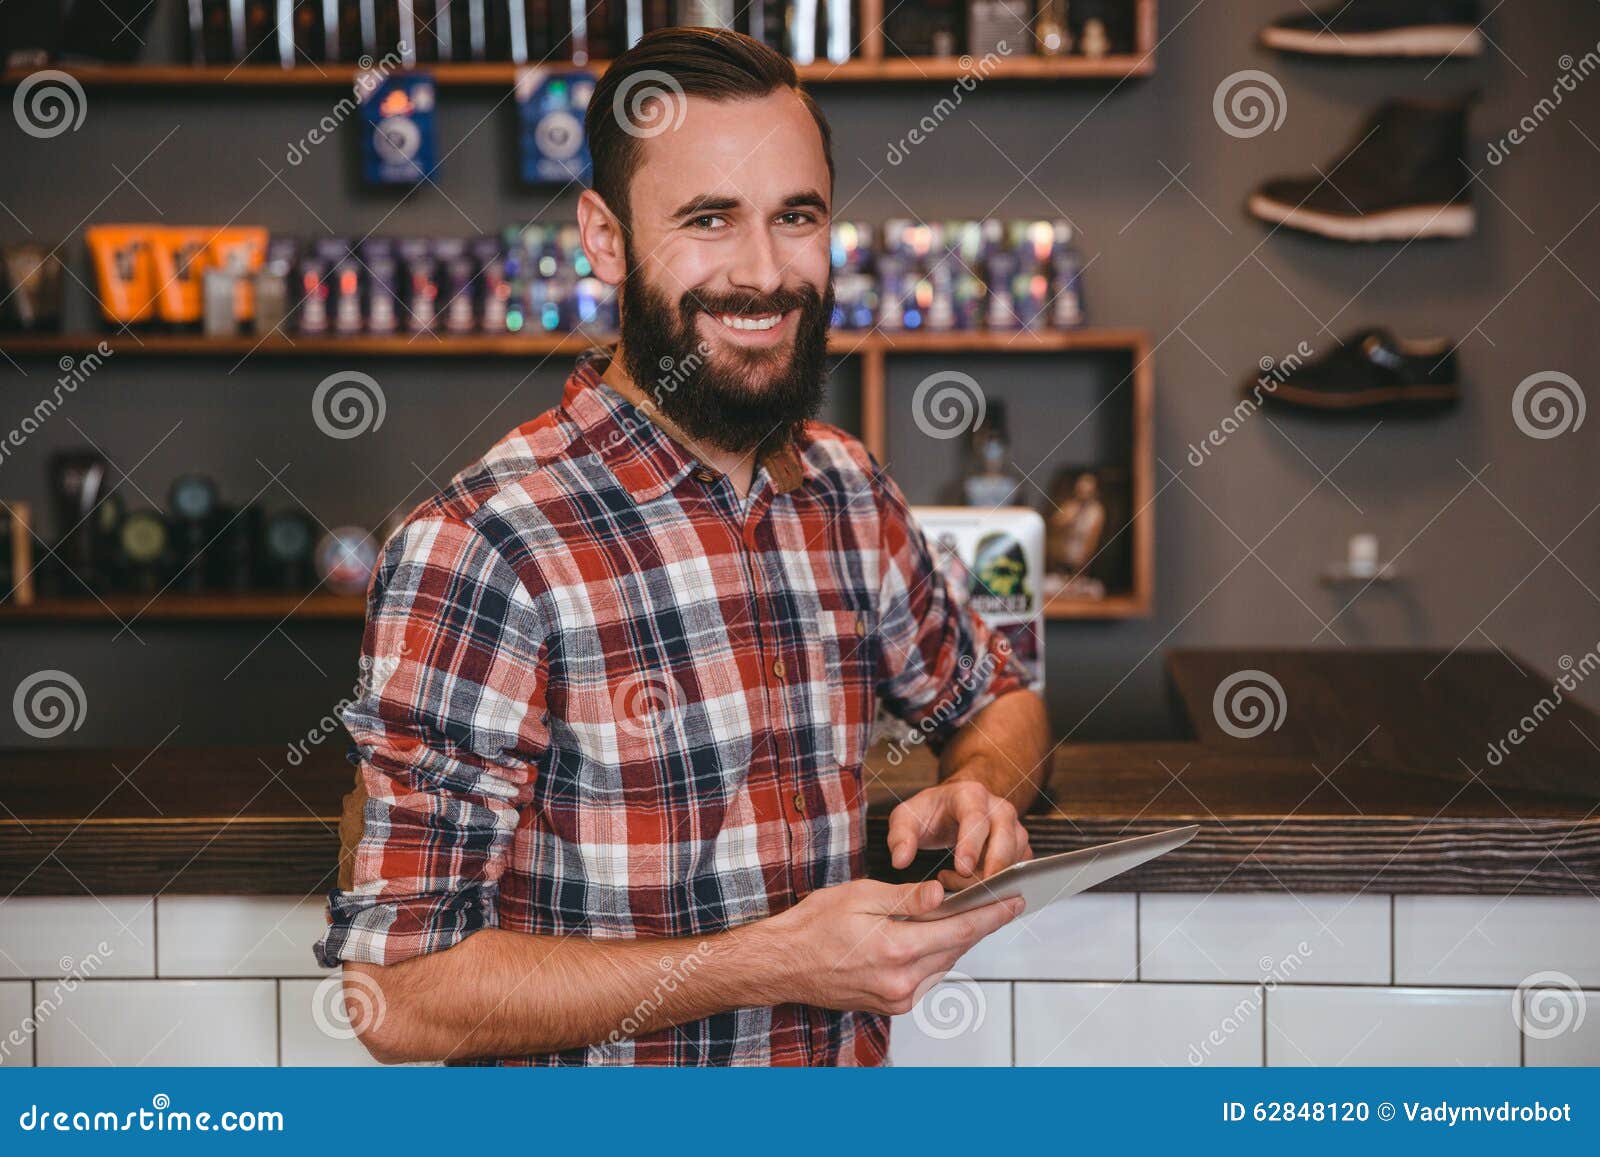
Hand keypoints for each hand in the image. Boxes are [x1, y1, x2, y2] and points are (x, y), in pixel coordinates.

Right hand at [766, 878, 1023, 1014]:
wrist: (782, 964)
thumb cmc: (813, 926)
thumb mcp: (860, 896)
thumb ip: (906, 898)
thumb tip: (943, 895)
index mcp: (897, 948)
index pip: (960, 930)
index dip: (992, 914)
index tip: (1015, 901)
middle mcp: (902, 981)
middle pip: (957, 948)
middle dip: (977, 924)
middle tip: (996, 901)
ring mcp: (898, 998)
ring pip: (943, 963)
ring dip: (954, 940)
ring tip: (961, 914)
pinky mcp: (892, 1005)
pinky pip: (926, 976)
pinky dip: (933, 955)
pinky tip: (928, 937)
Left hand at [887, 779, 1033, 891]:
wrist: (952, 806)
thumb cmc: (930, 812)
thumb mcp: (906, 818)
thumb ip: (900, 837)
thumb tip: (900, 861)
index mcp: (970, 795)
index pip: (976, 819)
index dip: (971, 845)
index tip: (962, 869)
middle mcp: (998, 808)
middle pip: (1007, 837)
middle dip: (992, 867)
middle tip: (971, 891)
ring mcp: (1013, 827)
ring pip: (1015, 856)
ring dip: (990, 877)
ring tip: (955, 880)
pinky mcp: (1018, 846)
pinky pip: (1019, 869)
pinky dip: (1001, 883)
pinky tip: (971, 884)